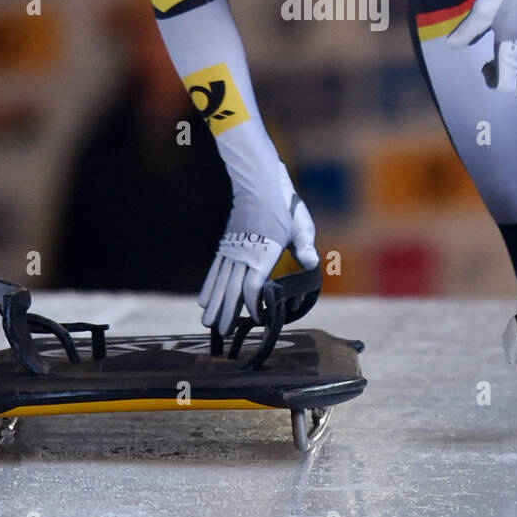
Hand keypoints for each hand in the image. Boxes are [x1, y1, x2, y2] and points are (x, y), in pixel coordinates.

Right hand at [199, 160, 318, 333]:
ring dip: (214, 304)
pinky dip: (209, 287)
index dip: (252, 305)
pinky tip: (204, 300)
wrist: (259, 184)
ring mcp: (233, 249)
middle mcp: (244, 253)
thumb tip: (313, 263)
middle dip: (227, 312)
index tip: (257, 318)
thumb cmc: (284, 206)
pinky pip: (215, 271)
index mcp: (264, 252)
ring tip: (208, 324)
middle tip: (222, 333)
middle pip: (232, 288)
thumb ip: (305, 246)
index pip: (253, 285)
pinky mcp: (226, 245)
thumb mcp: (300, 225)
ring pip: (220, 281)